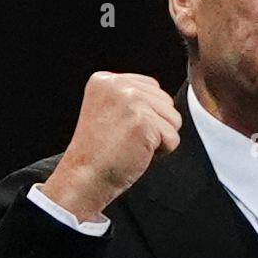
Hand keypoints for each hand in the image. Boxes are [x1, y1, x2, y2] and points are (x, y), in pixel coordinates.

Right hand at [42, 72, 181, 220]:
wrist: (84, 177)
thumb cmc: (98, 154)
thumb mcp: (109, 113)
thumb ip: (132, 100)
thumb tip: (166, 101)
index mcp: (106, 80)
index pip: (153, 89)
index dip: (146, 115)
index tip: (120, 130)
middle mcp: (118, 84)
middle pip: (167, 102)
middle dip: (154, 126)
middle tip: (126, 140)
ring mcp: (131, 100)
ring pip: (173, 120)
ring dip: (158, 140)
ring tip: (131, 146)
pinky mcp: (144, 121)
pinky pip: (172, 139)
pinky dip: (160, 153)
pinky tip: (136, 154)